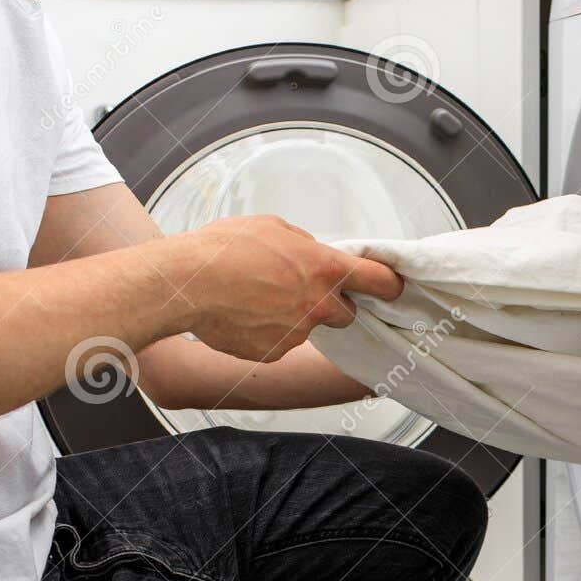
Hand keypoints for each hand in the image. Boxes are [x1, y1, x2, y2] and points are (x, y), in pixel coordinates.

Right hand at [171, 215, 401, 362]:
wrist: (186, 284)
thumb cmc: (224, 249)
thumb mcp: (272, 227)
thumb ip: (303, 244)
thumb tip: (310, 251)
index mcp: (324, 269)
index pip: (378, 280)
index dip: (389, 284)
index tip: (394, 288)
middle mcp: (318, 305)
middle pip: (345, 313)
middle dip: (329, 304)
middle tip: (299, 291)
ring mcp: (298, 334)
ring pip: (306, 328)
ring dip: (290, 317)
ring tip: (254, 299)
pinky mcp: (275, 353)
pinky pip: (279, 344)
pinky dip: (265, 334)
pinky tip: (242, 316)